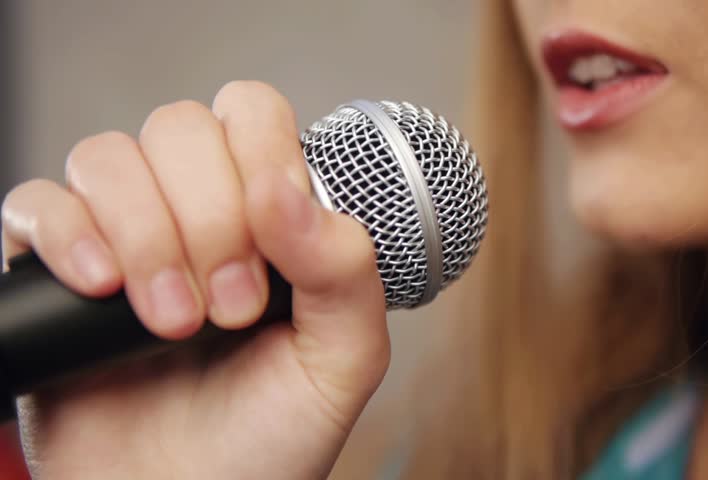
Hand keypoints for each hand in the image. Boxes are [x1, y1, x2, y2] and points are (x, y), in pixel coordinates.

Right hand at [1, 81, 389, 479]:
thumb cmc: (268, 435)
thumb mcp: (342, 360)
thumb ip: (343, 270)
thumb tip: (284, 187)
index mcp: (265, 215)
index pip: (252, 114)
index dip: (261, 157)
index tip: (272, 246)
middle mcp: (192, 209)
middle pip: (179, 127)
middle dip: (208, 217)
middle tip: (230, 308)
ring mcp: (121, 235)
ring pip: (107, 156)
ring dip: (146, 236)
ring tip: (172, 323)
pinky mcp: (54, 272)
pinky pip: (36, 203)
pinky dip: (69, 235)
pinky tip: (101, 290)